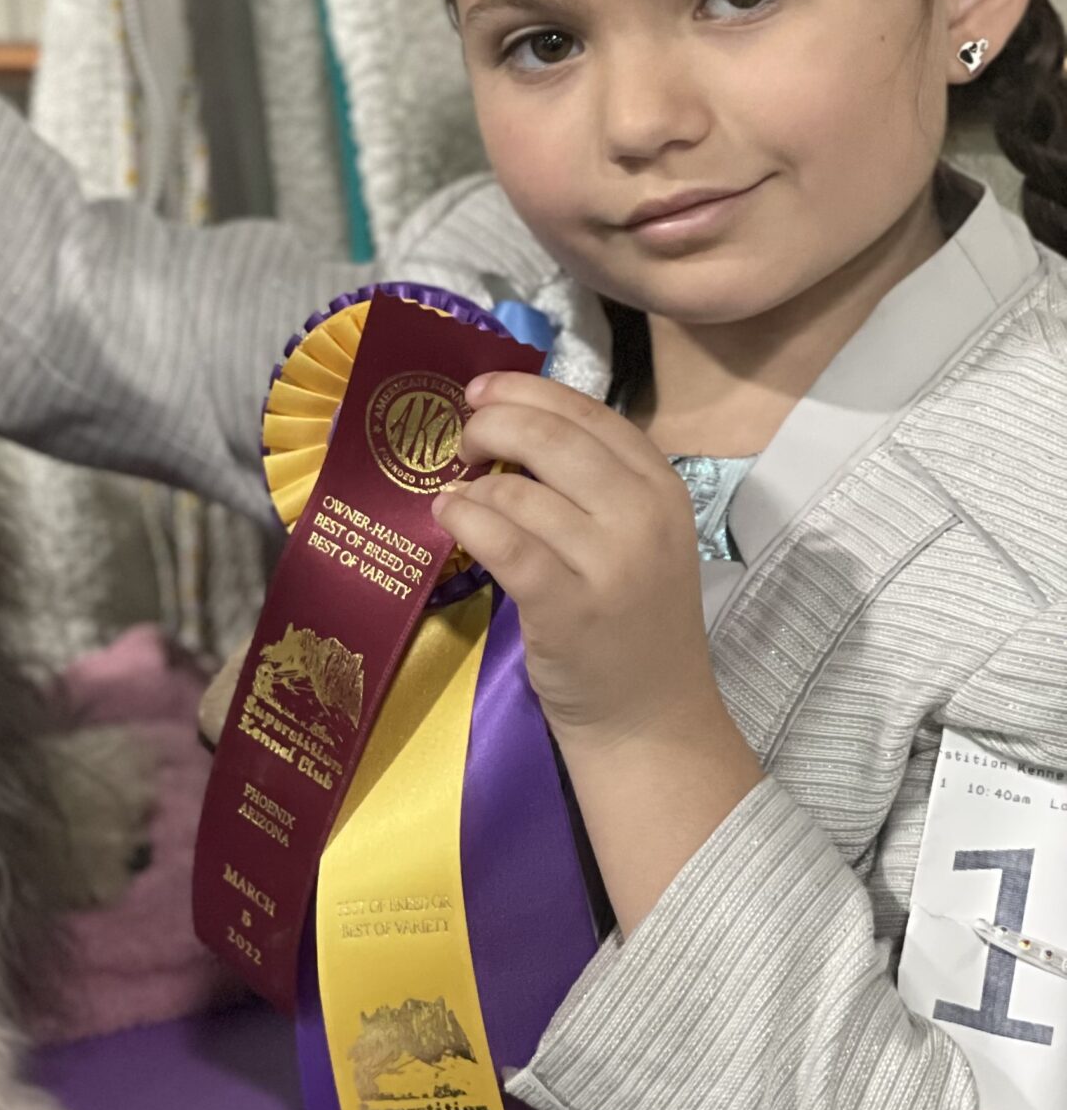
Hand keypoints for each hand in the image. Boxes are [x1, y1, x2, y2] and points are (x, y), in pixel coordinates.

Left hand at [434, 373, 761, 932]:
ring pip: (521, 491)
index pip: (590, 413)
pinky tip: (447, 517)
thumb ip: (592, 483)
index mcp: (662, 489)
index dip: (527, 391)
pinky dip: (465, 518)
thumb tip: (510, 423)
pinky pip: (504, 540)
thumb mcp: (635, 538)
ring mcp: (609, 563)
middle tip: (461, 439)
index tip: (482, 390)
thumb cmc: (629, 625)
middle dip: (492, 424)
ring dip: (472, 485)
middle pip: (553, 438)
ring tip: (454, 494)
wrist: (649, 720)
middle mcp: (643, 517)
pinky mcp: (566, 606)